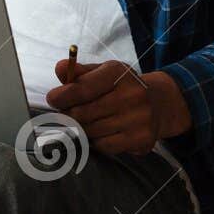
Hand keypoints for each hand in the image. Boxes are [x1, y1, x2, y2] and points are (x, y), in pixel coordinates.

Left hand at [43, 59, 191, 156]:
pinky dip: (97, 141)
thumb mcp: (103, 72)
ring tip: (87, 121)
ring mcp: (138, 118)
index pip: (82, 88)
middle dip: (68, 115)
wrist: (160, 103)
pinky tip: (102, 132)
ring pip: (90, 131)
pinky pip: (104, 145)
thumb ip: (79, 72)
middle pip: (82, 114)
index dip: (61, 97)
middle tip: (67, 113)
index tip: (53, 100)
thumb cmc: (123, 87)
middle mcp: (132, 95)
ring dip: (82, 129)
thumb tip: (60, 68)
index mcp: (118, 73)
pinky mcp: (141, 139)